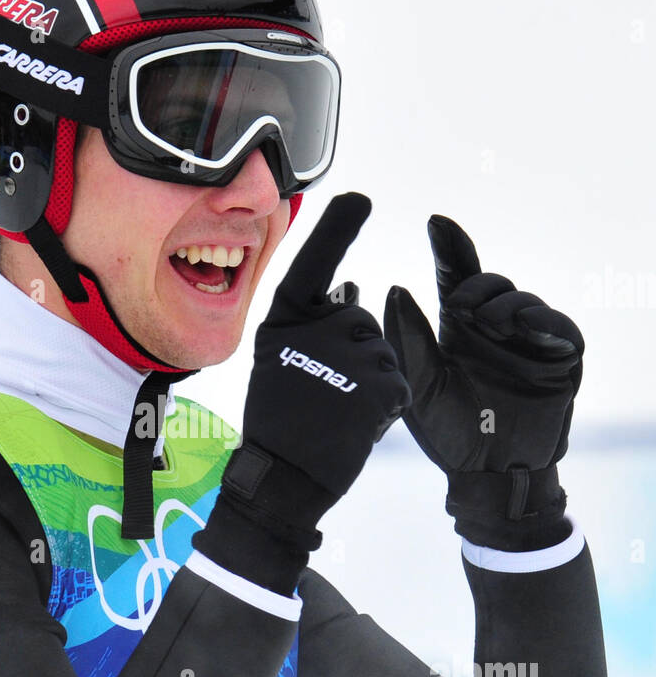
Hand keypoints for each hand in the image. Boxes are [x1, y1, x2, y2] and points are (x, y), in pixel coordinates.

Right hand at [231, 192, 410, 510]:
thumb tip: (352, 289)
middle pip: (357, 319)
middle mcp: (318, 328)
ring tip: (337, 412)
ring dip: (369, 382)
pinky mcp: (382, 383)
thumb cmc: (280, 421)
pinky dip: (383, 407)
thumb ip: (314, 324)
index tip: (360, 198)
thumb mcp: (284, 362)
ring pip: (381, 351)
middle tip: (323, 394)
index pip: (314, 264)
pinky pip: (396, 382)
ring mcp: (351, 354)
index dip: (337, 230)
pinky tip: (357, 425)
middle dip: (352, 352)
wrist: (284, 478)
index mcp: (286, 320)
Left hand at [384, 214, 582, 545]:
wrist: (490, 474)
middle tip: (461, 305)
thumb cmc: (449, 433)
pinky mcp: (560, 361)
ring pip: (525, 301)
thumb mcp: (420, 387)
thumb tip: (395, 287)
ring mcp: (529, 343)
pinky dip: (548, 322)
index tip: (435, 222)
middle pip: (492, 284)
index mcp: (458, 330)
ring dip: (508, 306)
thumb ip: (408, 339)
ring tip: (491, 324)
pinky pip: (561, 328)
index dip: (449, 247)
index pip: (455, 277)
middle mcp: (494, 329)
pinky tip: (529, 327)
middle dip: (477, 286)